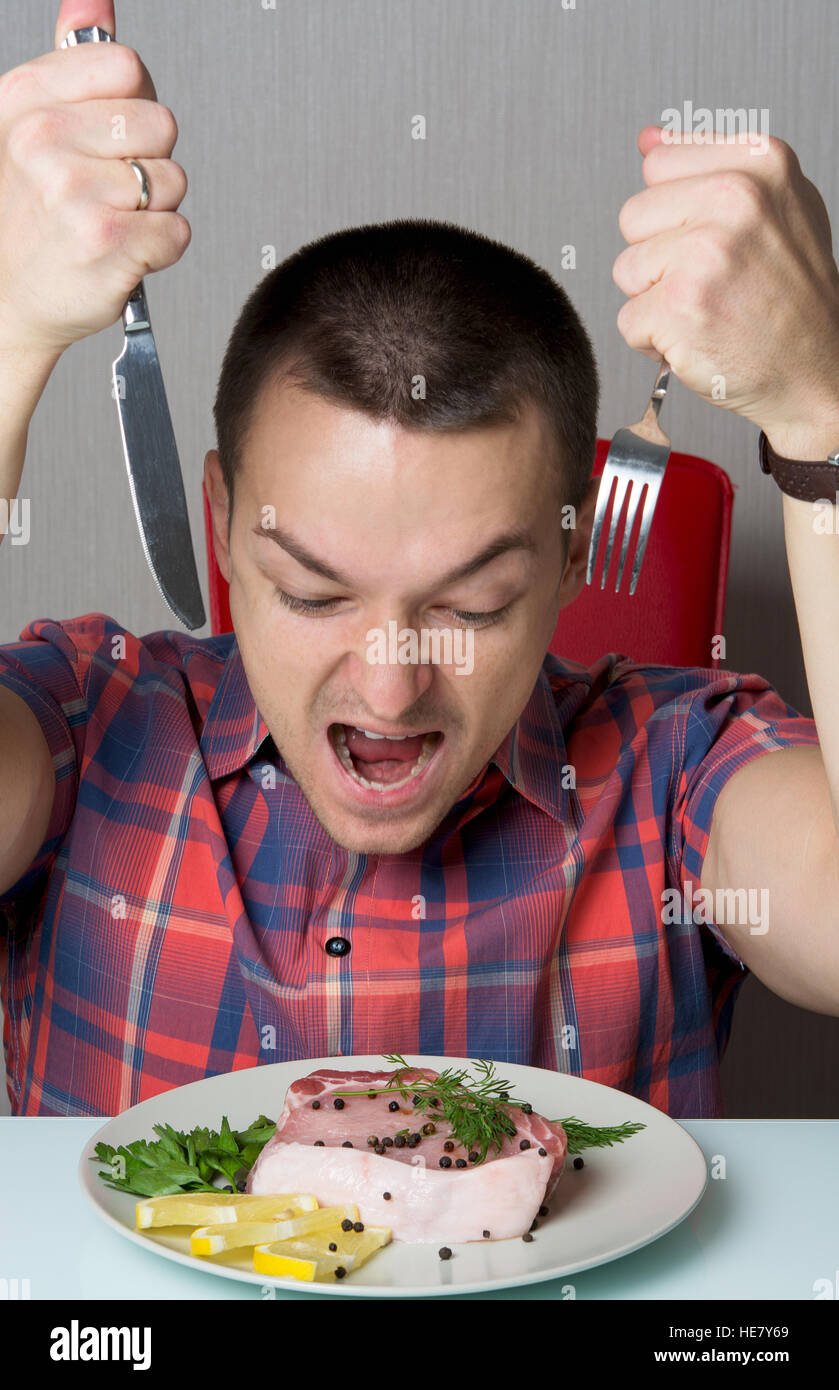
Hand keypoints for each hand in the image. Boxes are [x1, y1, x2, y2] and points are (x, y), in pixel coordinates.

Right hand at [0, 0, 189, 356]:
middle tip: (107, 189)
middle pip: (161, 124)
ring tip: (112, 220)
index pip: (127, 66)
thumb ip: (70, 58)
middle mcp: (45, 142)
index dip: (134, 103)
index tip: (109, 134)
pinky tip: (123, 250)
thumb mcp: (29, 121)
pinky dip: (161, 248)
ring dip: (155, 207)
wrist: (8, 297)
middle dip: (148, 159)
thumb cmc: (26, 214)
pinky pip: (178, 230)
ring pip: (173, 179)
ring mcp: (76, 194)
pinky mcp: (109, 244)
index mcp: (27, 100)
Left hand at [612, 125, 838, 445]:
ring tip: (706, 309)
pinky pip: (628, 320)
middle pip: (634, 216)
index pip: (660, 163)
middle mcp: (734, 200)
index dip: (676, 213)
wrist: (817, 370)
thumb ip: (710, 164)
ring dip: (655, 301)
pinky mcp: (679, 306)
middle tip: (711, 281)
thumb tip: (648, 140)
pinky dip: (655, 341)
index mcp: (759, 164)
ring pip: (626, 270)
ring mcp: (705, 253)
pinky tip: (698, 337)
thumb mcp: (777, 207)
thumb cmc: (795, 297)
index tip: (713, 238)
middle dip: (659, 257)